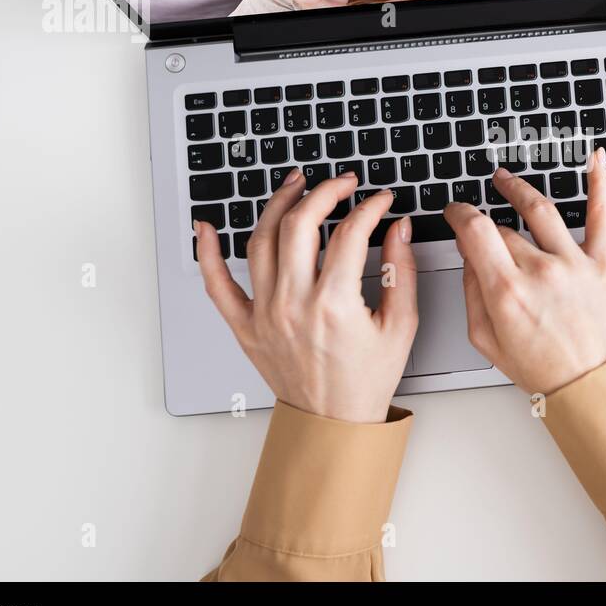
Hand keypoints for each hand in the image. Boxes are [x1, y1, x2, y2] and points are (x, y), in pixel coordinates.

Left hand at [194, 170, 417, 422]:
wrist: (334, 422)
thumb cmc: (366, 380)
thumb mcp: (400, 326)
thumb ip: (400, 271)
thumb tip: (397, 228)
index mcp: (335, 305)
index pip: (350, 233)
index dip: (369, 207)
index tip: (380, 200)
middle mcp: (294, 305)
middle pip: (300, 225)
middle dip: (323, 193)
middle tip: (341, 183)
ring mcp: (265, 314)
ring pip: (261, 241)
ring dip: (277, 205)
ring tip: (295, 185)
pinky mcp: (245, 326)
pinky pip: (216, 285)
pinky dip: (206, 253)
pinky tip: (205, 227)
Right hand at [443, 147, 605, 395]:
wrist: (593, 385)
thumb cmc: (541, 367)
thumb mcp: (486, 340)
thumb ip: (471, 293)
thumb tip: (468, 255)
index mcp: (507, 291)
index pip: (475, 230)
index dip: (459, 213)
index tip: (455, 211)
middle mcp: (541, 271)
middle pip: (504, 228)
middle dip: (488, 226)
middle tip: (481, 228)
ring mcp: (575, 263)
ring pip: (541, 209)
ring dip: (518, 188)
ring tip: (505, 180)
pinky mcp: (603, 263)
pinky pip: (602, 214)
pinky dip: (599, 183)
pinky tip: (595, 158)